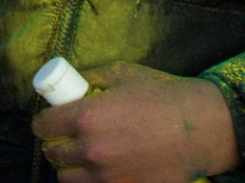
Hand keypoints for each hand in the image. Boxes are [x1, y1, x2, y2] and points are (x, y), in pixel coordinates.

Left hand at [31, 62, 239, 182]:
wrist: (202, 127)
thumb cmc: (165, 95)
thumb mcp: (124, 73)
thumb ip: (92, 78)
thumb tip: (72, 85)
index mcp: (85, 117)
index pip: (42, 125)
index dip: (45, 120)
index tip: (51, 118)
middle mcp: (90, 151)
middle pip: (52, 154)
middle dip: (57, 143)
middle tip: (70, 135)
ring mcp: (105, 177)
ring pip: (67, 179)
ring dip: (71, 166)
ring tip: (87, 154)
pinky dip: (93, 179)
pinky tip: (106, 166)